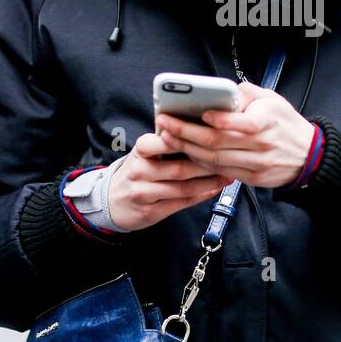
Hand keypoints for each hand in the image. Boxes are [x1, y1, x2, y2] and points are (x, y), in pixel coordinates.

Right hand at [106, 133, 229, 230]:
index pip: (164, 142)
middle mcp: (140, 171)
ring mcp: (144, 193)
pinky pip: (182, 203)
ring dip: (209, 182)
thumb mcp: (144, 153)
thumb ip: (166, 143)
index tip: (211, 136)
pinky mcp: (151, 211)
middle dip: (207, 165)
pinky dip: (202, 195)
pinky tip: (215, 189)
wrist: (111, 201)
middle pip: (180, 167)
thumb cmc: (137, 171)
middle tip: (229, 160)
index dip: (187, 140)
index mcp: (140, 151)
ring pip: (183, 188)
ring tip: (228, 175)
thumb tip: (201, 130)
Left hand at [154, 82, 316, 188]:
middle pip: (217, 143)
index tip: (200, 113)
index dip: (219, 120)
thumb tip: (218, 92)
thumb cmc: (285, 123)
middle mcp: (261, 146)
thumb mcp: (271, 99)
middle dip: (186, 133)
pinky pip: (220, 171)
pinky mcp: (251, 178)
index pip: (241, 124)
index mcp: (267, 122)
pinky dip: (201, 162)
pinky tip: (186, 152)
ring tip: (168, 137)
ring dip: (187, 149)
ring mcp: (256, 165)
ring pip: (214, 160)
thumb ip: (244, 93)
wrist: (309, 155)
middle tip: (165, 123)